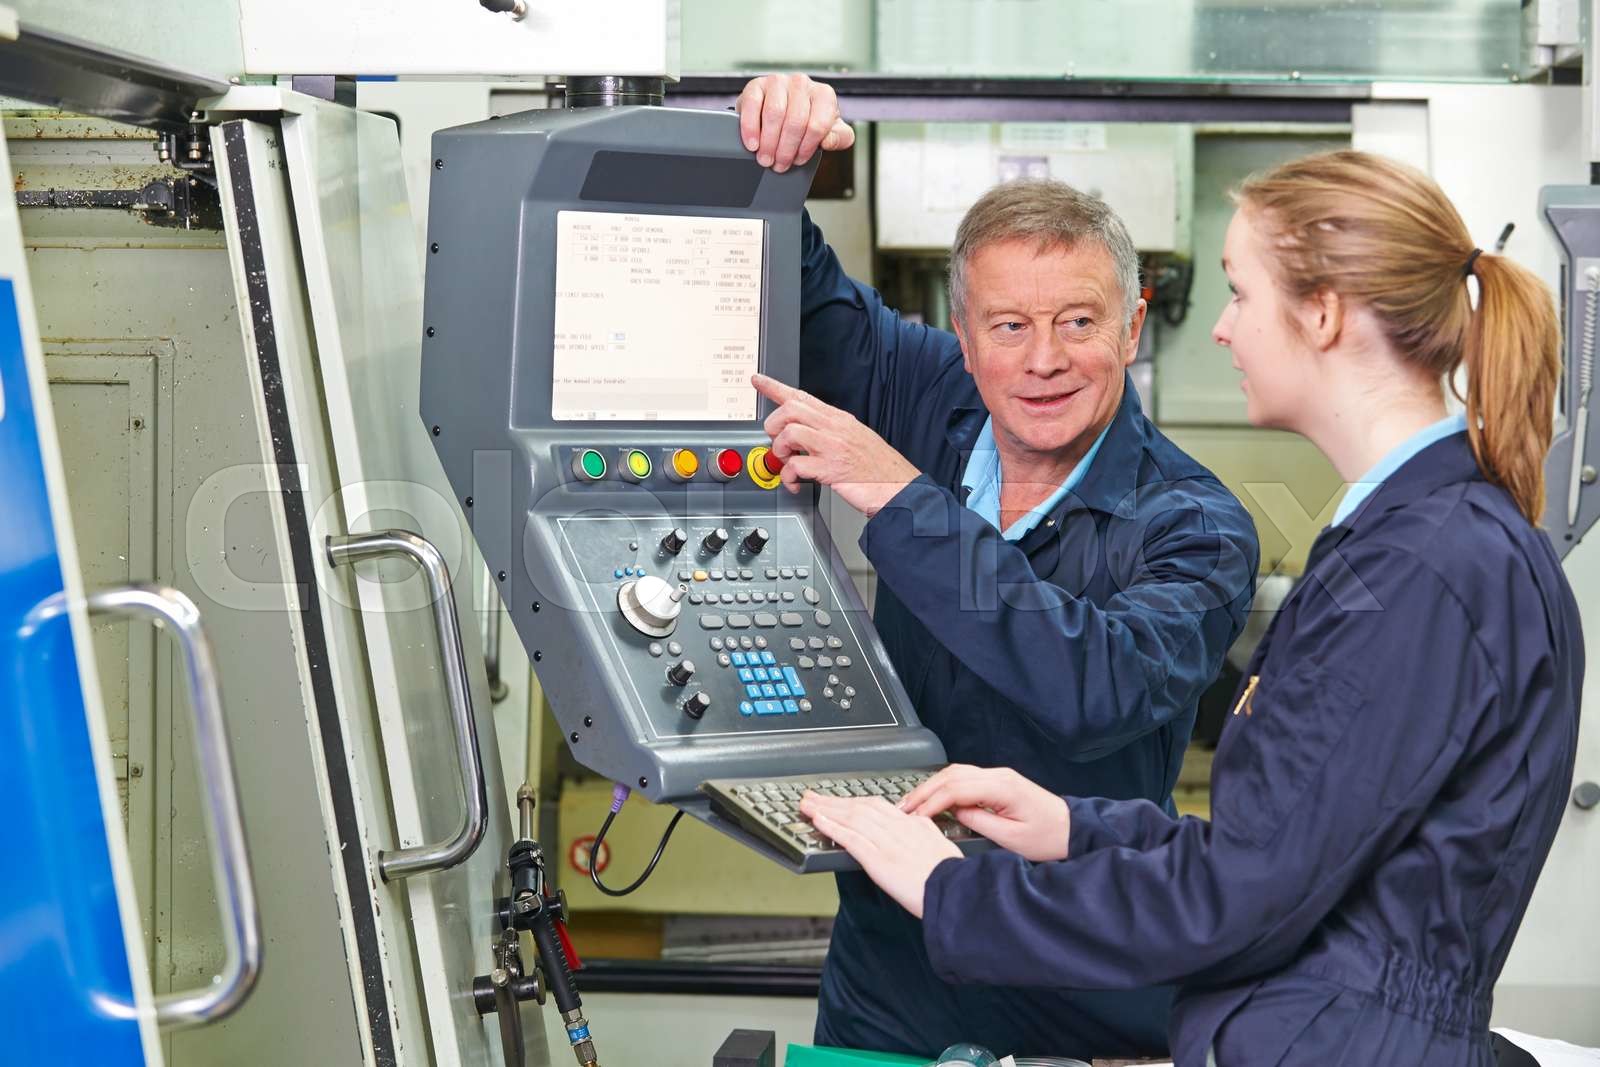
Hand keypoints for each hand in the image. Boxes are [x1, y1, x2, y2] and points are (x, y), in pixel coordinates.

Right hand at [737, 73, 854, 171]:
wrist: (781, 110)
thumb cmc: (807, 121)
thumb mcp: (830, 132)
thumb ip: (839, 138)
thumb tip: (828, 141)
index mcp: (823, 94)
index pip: (818, 124)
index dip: (807, 148)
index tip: (798, 161)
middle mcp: (802, 83)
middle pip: (795, 121)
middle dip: (786, 149)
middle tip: (779, 165)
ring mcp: (778, 81)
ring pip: (774, 113)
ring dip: (769, 142)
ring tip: (765, 158)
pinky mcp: (756, 84)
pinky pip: (752, 105)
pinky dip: (751, 128)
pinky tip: (753, 144)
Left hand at [752, 373, 920, 516]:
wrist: (900, 486)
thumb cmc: (878, 467)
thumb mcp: (855, 438)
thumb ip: (830, 431)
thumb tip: (804, 432)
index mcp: (838, 419)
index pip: (802, 396)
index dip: (775, 387)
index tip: (758, 381)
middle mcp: (835, 428)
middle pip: (790, 410)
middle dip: (774, 427)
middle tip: (780, 445)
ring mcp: (833, 447)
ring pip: (789, 433)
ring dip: (781, 452)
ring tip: (789, 465)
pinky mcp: (831, 469)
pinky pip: (795, 466)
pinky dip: (788, 477)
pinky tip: (796, 483)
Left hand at [799, 793, 960, 918]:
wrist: (956, 891)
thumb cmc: (951, 874)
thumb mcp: (940, 842)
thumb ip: (923, 830)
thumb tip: (914, 821)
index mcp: (912, 823)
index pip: (876, 805)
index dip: (853, 801)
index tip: (838, 799)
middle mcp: (898, 828)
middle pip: (859, 807)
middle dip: (833, 801)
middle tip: (812, 797)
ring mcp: (887, 843)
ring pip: (851, 819)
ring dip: (826, 810)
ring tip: (807, 805)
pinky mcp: (879, 860)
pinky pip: (851, 839)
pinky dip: (833, 827)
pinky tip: (819, 821)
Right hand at [900, 765, 1070, 861]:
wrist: (1071, 830)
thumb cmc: (1047, 837)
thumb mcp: (1010, 837)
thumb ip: (979, 821)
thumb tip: (954, 812)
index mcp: (1002, 787)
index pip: (956, 788)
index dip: (931, 802)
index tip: (915, 816)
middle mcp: (999, 775)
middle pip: (951, 775)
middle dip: (924, 791)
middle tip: (903, 807)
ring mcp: (998, 776)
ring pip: (956, 773)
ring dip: (932, 786)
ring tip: (913, 802)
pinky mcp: (998, 781)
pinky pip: (964, 778)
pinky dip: (945, 786)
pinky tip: (934, 797)